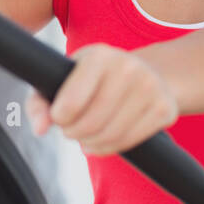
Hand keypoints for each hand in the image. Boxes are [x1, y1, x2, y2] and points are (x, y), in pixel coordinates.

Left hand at [26, 44, 177, 155]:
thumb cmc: (92, 79)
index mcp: (99, 56)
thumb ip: (39, 103)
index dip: (59, 119)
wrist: (144, 71)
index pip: (69, 104)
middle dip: (74, 133)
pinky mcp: (165, 109)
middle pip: (90, 124)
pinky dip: (110, 148)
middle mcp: (128, 67)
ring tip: (85, 136)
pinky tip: (103, 140)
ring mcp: (150, 88)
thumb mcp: (62, 79)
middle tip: (71, 130)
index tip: (60, 117)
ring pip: (110, 135)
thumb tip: (40, 129)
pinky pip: (130, 142)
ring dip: (90, 143)